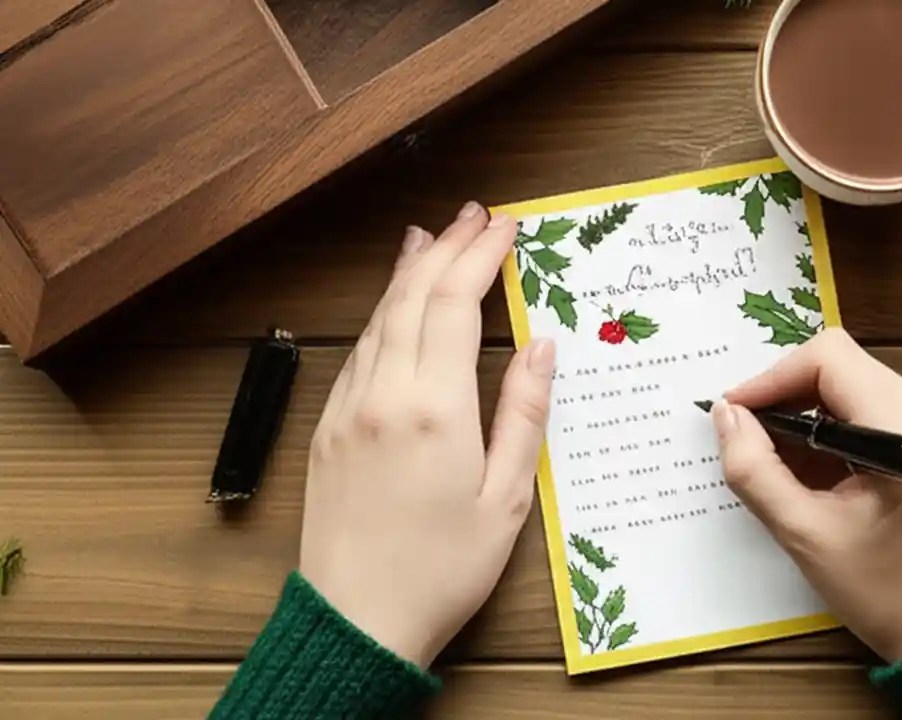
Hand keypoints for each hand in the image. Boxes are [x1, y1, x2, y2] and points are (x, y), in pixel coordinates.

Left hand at [299, 203, 554, 666]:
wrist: (356, 621)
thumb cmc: (442, 569)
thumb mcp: (506, 499)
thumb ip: (525, 414)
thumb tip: (543, 346)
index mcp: (435, 407)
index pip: (457, 304)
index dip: (481, 256)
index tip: (506, 226)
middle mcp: (384, 393)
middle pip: (413, 296)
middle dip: (446, 247)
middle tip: (475, 214)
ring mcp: (348, 407)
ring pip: (379, 317)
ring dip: (408, 271)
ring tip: (430, 238)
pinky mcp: (328, 427)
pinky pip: (358, 350)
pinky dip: (382, 312)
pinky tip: (394, 304)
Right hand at [711, 329, 901, 662]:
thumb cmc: (888, 595)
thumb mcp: (806, 534)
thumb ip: (756, 469)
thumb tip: (726, 416)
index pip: (833, 360)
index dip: (774, 377)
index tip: (737, 412)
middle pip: (845, 369)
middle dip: (789, 397)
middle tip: (750, 437)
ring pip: (857, 388)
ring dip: (810, 416)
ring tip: (780, 462)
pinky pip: (875, 412)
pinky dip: (835, 432)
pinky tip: (813, 472)